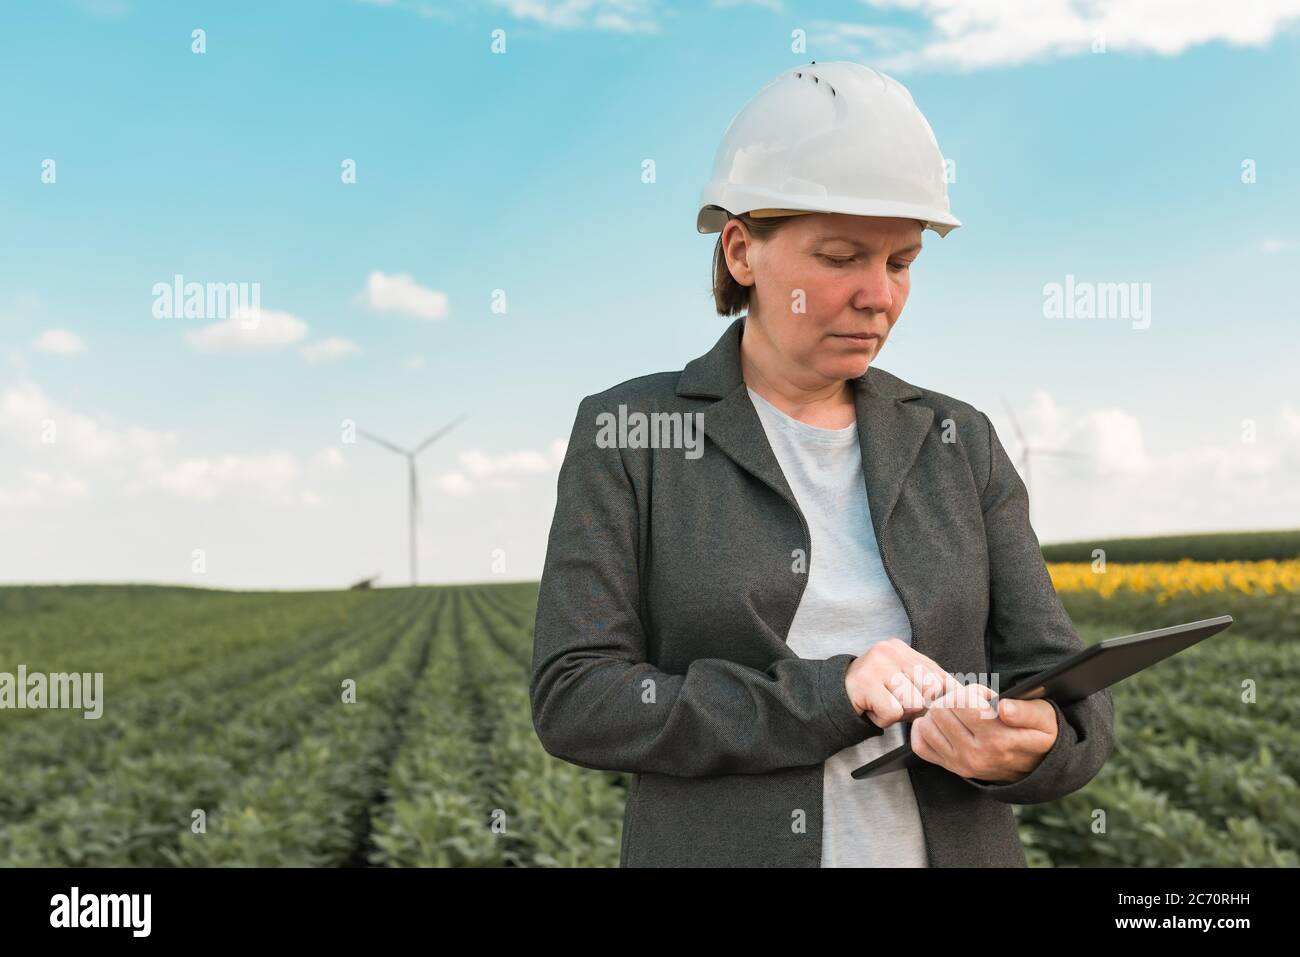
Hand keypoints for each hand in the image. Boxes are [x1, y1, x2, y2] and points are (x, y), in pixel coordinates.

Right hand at [845, 638, 963, 729]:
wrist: (834, 696)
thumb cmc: (877, 692)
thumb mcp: (906, 682)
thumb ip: (933, 684)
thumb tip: (975, 697)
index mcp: (904, 649)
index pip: (940, 674)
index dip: (947, 697)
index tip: (950, 710)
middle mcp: (891, 651)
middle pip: (930, 689)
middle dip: (920, 705)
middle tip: (901, 705)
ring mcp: (877, 665)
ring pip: (913, 702)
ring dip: (901, 713)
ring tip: (886, 705)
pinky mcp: (865, 683)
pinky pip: (893, 712)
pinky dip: (885, 719)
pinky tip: (874, 710)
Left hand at [909, 683, 1057, 782]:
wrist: (1036, 767)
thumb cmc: (1038, 734)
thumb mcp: (1044, 718)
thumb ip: (1025, 711)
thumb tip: (1004, 708)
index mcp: (998, 740)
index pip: (962, 703)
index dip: (971, 692)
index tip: (984, 695)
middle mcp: (975, 755)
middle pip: (941, 711)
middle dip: (954, 698)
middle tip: (971, 702)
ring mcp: (960, 764)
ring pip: (927, 725)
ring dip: (939, 712)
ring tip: (960, 712)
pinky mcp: (950, 767)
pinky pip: (920, 745)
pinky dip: (925, 730)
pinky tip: (942, 723)